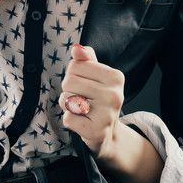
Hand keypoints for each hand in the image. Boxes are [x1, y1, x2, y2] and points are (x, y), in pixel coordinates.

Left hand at [58, 42, 124, 160]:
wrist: (109, 134)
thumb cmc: (98, 100)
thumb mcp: (96, 76)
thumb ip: (86, 60)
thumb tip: (76, 48)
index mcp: (116, 77)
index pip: (74, 66)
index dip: (73, 76)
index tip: (85, 86)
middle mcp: (114, 94)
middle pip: (68, 82)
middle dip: (69, 91)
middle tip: (83, 100)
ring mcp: (107, 114)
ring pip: (66, 99)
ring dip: (68, 105)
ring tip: (82, 111)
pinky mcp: (96, 131)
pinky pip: (68, 118)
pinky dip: (70, 120)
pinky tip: (82, 123)